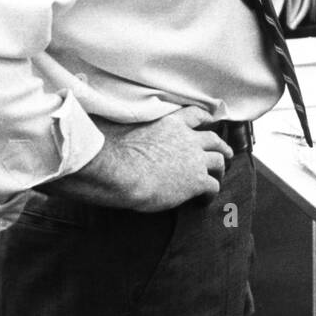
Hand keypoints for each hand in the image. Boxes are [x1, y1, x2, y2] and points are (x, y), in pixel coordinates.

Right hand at [53, 106, 232, 211]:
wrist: (120, 173)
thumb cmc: (111, 154)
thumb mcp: (120, 130)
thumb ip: (121, 126)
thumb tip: (89, 114)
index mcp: (170, 124)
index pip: (195, 115)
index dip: (206, 119)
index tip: (212, 122)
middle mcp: (187, 138)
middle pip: (214, 139)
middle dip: (221, 146)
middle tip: (225, 153)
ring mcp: (195, 159)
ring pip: (219, 161)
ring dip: (221, 169)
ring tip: (220, 176)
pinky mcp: (197, 180)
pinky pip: (213, 186)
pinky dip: (212, 194)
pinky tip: (204, 201)